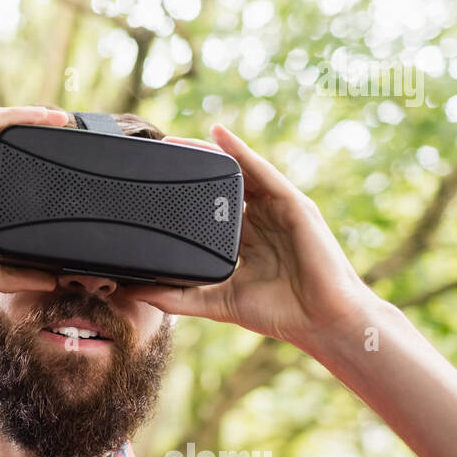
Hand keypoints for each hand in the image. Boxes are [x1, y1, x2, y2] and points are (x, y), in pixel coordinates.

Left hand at [118, 124, 379, 350]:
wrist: (321, 321)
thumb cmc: (279, 314)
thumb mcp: (216, 303)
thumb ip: (177, 297)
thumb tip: (135, 292)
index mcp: (242, 242)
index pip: (205, 212)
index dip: (179, 198)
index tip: (147, 185)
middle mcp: (258, 220)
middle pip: (217, 187)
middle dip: (188, 170)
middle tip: (154, 154)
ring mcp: (275, 209)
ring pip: (235, 173)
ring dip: (205, 155)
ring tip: (174, 142)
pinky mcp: (291, 202)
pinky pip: (260, 169)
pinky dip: (238, 150)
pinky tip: (217, 135)